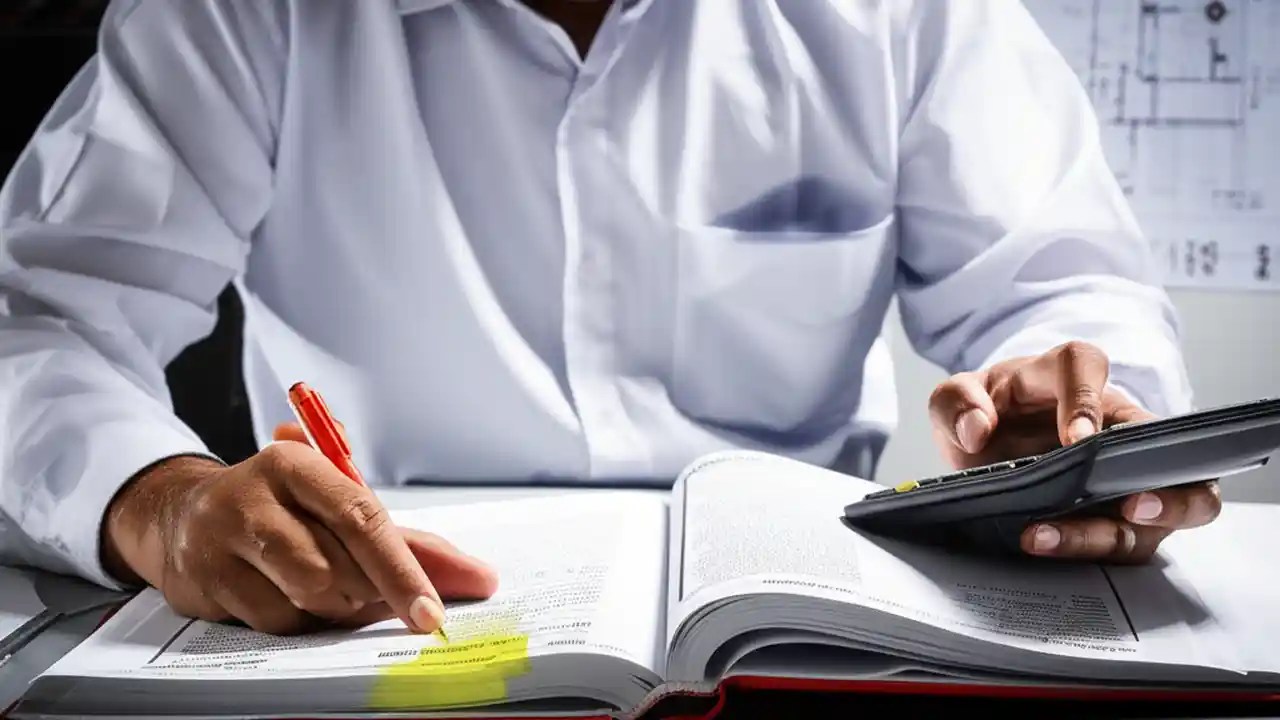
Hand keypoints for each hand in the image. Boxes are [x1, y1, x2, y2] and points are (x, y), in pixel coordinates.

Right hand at [102, 423, 497, 634]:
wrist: (182, 515)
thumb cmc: (282, 509)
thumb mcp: (339, 505)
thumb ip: (410, 542)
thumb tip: (478, 578)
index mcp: (295, 463)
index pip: (361, 517)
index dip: (402, 569)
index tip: (430, 611)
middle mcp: (253, 496)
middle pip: (336, 566)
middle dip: (370, 592)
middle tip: (379, 596)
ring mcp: (220, 540)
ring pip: (307, 597)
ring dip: (336, 607)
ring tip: (333, 589)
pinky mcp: (203, 582)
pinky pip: (276, 623)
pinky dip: (301, 622)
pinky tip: (294, 599)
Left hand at [928, 341, 1220, 563]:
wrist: (991, 439)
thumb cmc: (988, 409)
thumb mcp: (958, 396)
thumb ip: (956, 402)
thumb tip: (976, 429)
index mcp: (1068, 375)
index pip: (1087, 368)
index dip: (1087, 402)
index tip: (1077, 439)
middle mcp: (1112, 422)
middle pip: (1164, 447)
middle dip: (1165, 484)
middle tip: (1134, 507)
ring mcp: (1123, 471)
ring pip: (1158, 505)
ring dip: (1122, 532)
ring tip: (1060, 540)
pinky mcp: (1117, 514)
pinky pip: (1128, 540)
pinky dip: (1098, 552)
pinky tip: (1054, 551)